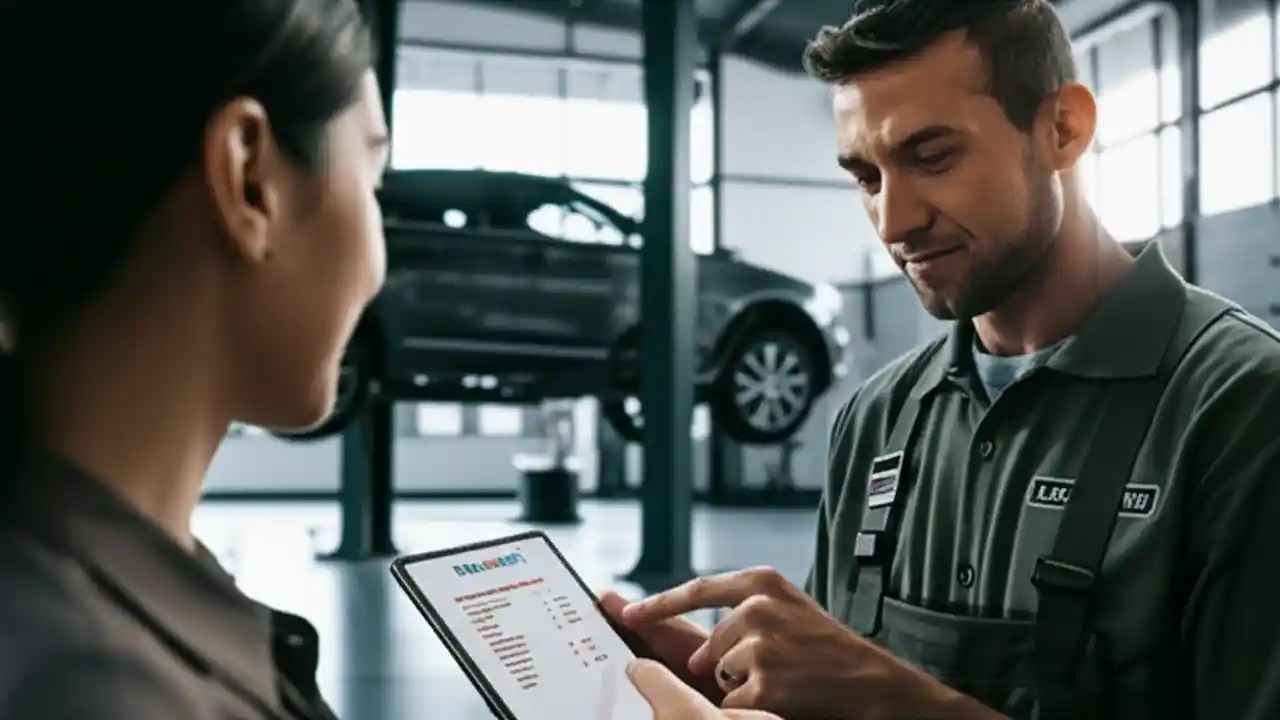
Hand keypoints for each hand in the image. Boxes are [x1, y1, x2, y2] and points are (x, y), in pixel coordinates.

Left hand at [622, 568, 1004, 719]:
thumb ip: (740, 621)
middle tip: (775, 667)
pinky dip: (752, 707)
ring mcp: (759, 645)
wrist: (876, 684)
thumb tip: (688, 651)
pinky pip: (733, 702)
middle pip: (708, 645)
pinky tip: (785, 696)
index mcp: (762, 581)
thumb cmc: (832, 650)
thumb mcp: (789, 614)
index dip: (658, 604)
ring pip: (719, 674)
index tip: (627, 612)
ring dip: (742, 685)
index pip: (696, 590)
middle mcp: (757, 607)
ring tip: (788, 678)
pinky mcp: (763, 682)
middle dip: (723, 665)